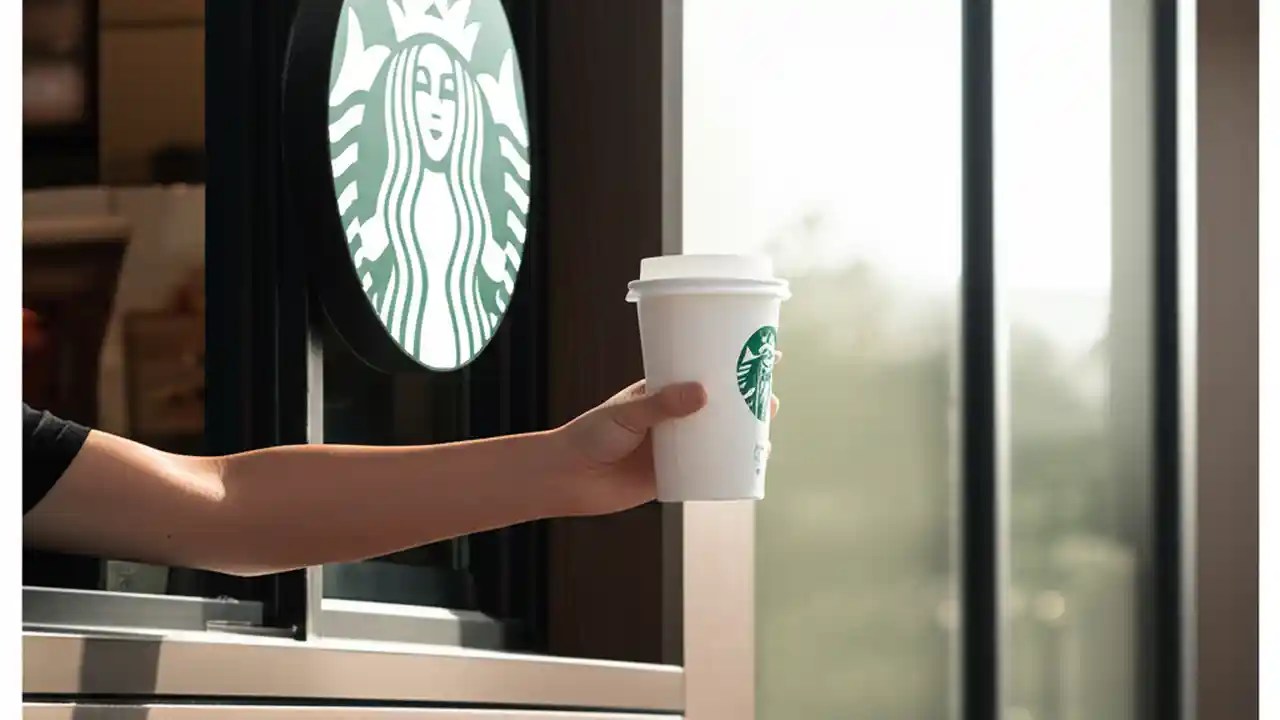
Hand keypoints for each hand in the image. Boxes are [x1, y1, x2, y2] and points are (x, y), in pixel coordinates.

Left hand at [554, 379, 780, 515]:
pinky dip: (734, 466)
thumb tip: (702, 394)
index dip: (734, 358)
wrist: (568, 477)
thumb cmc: (591, 435)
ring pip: (721, 435)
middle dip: (750, 396)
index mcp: (663, 390)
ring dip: (748, 431)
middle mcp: (675, 415)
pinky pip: (711, 469)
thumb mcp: (626, 413)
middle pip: (722, 402)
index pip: (704, 367)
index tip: (765, 350)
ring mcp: (677, 445)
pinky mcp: (675, 475)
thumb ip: (660, 404)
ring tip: (769, 427)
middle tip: (773, 394)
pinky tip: (754, 464)